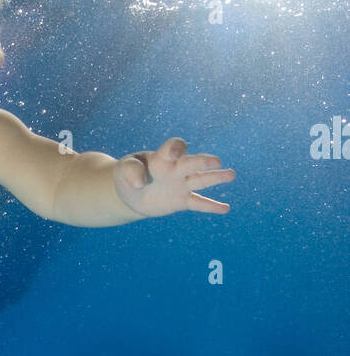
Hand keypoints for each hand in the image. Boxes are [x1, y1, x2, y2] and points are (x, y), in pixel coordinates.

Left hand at [113, 138, 235, 217]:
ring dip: (216, 177)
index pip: (174, 147)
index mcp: (162, 156)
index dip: (176, 148)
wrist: (130, 192)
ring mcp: (181, 184)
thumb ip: (131, 170)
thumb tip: (140, 183)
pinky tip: (225, 208)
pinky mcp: (181, 200)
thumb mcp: (123, 169)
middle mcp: (176, 168)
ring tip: (231, 174)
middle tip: (216, 162)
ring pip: (201, 180)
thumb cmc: (128, 174)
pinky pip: (199, 203)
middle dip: (202, 162)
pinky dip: (211, 206)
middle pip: (192, 163)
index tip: (176, 153)